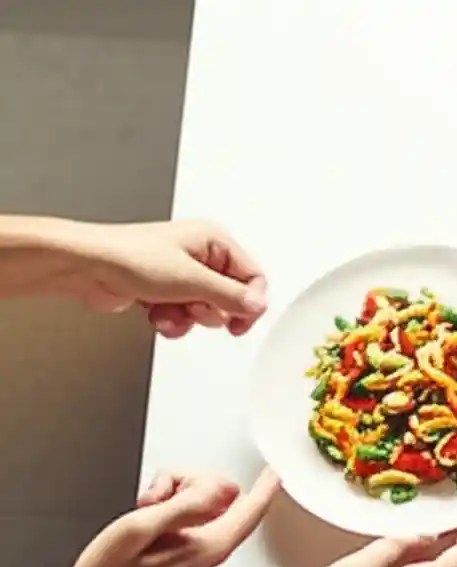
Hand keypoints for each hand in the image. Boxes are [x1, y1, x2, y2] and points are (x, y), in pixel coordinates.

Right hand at [59, 468, 280, 566]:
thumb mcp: (142, 528)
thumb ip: (185, 505)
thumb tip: (221, 489)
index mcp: (211, 544)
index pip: (252, 509)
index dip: (266, 485)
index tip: (278, 469)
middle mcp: (210, 545)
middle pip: (223, 492)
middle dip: (191, 481)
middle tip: (159, 498)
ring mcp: (196, 544)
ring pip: (201, 494)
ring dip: (172, 491)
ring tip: (146, 512)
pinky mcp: (181, 542)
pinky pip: (185, 505)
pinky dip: (164, 500)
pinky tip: (145, 516)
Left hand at [72, 220, 267, 337]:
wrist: (85, 266)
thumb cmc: (128, 257)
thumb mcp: (191, 279)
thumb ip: (231, 296)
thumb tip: (258, 305)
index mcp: (214, 240)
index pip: (253, 277)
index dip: (249, 303)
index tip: (240, 322)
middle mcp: (201, 255)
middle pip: (230, 298)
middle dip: (210, 311)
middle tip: (194, 306)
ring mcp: (182, 274)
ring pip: (206, 310)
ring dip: (188, 318)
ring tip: (169, 308)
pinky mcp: (166, 291)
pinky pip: (185, 315)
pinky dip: (173, 320)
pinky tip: (156, 313)